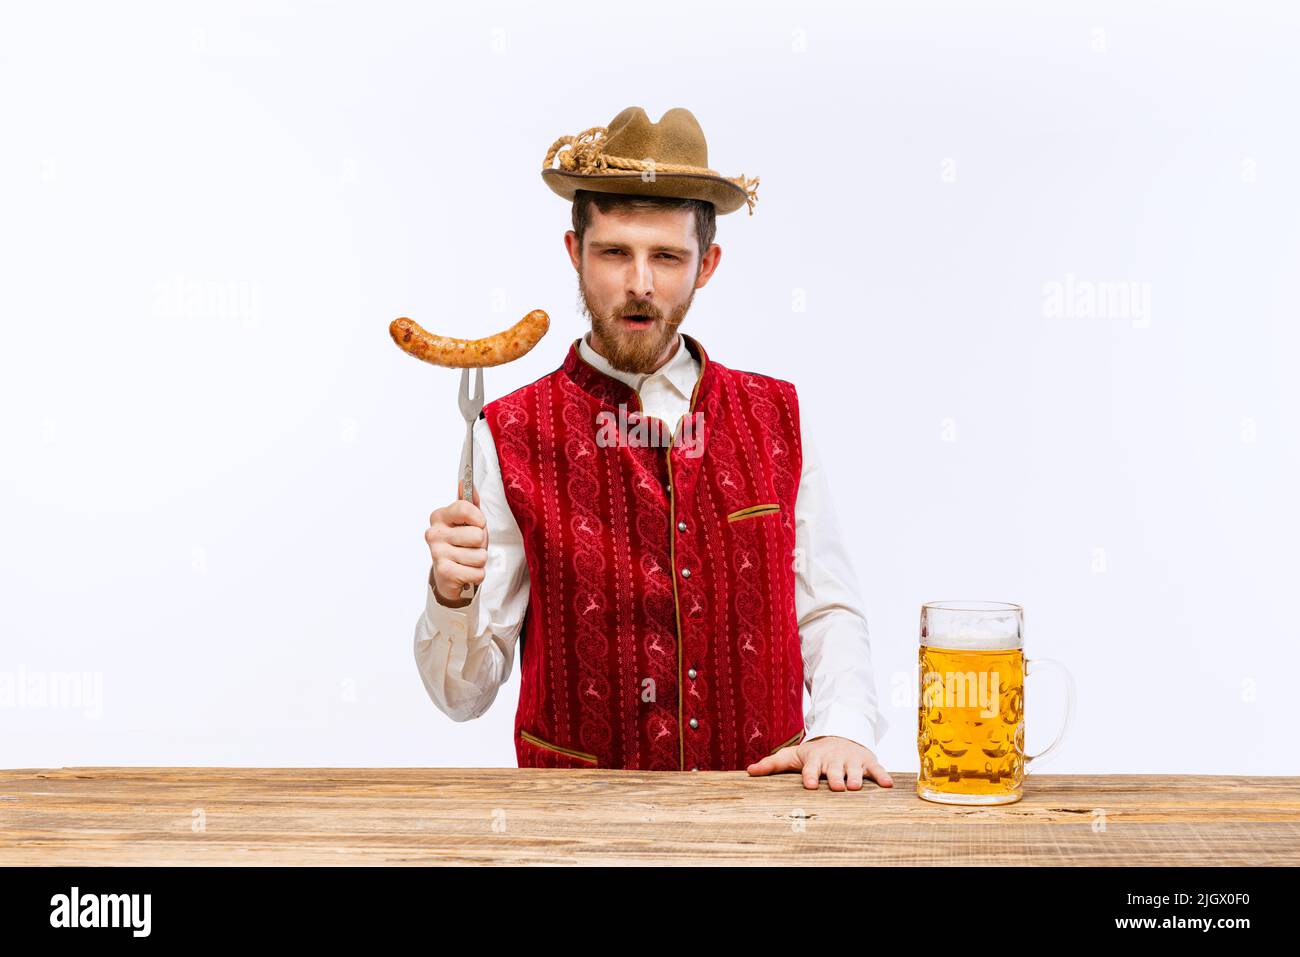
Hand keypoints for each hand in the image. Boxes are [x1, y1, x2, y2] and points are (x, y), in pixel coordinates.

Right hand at [426, 479, 487, 606]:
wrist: (448, 575)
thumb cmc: (460, 545)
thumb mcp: (467, 522)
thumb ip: (469, 502)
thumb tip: (465, 483)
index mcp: (439, 516)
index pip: (465, 507)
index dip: (479, 519)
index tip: (477, 525)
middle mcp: (434, 533)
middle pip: (477, 534)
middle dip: (481, 544)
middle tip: (470, 547)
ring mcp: (437, 553)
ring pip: (480, 555)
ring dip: (479, 561)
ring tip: (468, 560)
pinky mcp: (444, 572)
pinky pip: (478, 572)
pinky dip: (477, 575)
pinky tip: (466, 572)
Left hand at [746, 735, 893, 789]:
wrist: (841, 735)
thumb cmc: (814, 753)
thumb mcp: (793, 756)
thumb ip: (772, 764)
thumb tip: (749, 771)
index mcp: (815, 759)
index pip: (811, 768)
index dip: (811, 776)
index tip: (810, 784)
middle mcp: (834, 759)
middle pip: (834, 770)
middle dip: (834, 777)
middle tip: (836, 785)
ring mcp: (851, 760)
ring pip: (854, 770)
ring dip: (855, 777)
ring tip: (855, 786)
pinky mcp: (868, 761)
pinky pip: (877, 769)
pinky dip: (882, 775)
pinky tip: (887, 784)